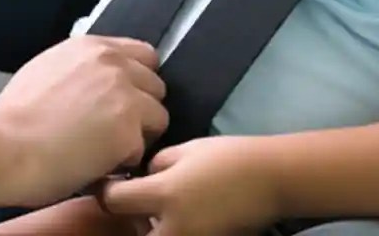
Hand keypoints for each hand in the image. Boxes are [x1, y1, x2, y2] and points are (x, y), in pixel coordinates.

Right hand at [0, 36, 169, 207]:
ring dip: (137, 136)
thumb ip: (80, 69)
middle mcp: (114, 65)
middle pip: (156, 87)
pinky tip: (97, 165)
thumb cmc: (12, 116)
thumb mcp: (46, 69)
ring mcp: (125, 96)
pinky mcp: (129, 131)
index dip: (136, 81)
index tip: (119, 101)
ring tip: (105, 150)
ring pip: (157, 118)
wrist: (4, 146)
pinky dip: (124, 162)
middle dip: (140, 109)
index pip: (144, 55)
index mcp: (92, 47)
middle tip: (112, 131)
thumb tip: (96, 84)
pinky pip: (142, 150)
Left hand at [100, 136, 280, 235]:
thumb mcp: (184, 150)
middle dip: (126, 218)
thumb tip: (141, 178)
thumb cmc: (227, 158)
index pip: (113, 201)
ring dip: (147, 227)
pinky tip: (175, 215)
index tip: (111, 182)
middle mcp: (173, 226)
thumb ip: (155, 165)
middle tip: (130, 202)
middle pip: (129, 232)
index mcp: (164, 195)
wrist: (271, 179)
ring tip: (152, 208)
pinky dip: (169, 230)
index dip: (107, 190)